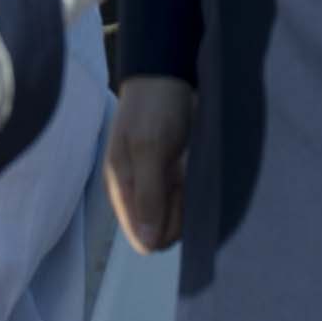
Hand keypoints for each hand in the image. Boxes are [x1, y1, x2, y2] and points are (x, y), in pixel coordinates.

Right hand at [105, 75, 195, 254]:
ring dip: (192, 200)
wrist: (170, 74)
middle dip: (180, 213)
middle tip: (184, 177)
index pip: (143, 238)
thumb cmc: (152, 107)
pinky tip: (198, 167)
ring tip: (190, 166)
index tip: (177, 199)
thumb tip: (148, 246)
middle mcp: (140, 192)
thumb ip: (148, 196)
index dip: (164, 229)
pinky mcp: (178, 176)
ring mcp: (161, 185)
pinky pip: (191, 200)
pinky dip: (199, 190)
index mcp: (121, 189)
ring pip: (181, 217)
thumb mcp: (148, 148)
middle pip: (164, 231)